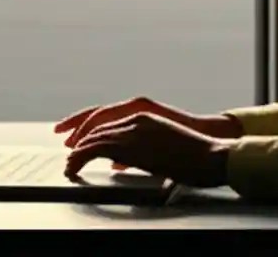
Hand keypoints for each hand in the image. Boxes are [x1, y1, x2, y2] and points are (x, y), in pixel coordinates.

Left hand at [54, 96, 241, 152]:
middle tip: (66, 147)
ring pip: (96, 133)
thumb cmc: (192, 153)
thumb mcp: (160, 147)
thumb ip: (136, 151)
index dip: (86, 124)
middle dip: (78, 133)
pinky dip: (84, 155)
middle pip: (96, 119)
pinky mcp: (135, 143)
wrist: (212, 151)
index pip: (106, 114)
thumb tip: (117, 163)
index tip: (72, 134)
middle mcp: (136, 116)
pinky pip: (100, 146)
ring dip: (79, 147)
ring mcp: (135, 128)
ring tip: (69, 160)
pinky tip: (77, 163)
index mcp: (143, 113)